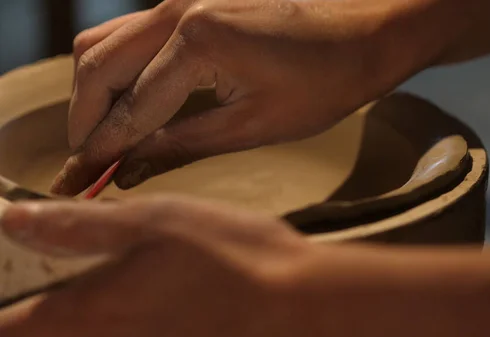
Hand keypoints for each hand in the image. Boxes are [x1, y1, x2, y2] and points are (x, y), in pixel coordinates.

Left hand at [0, 196, 308, 336]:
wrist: (294, 303)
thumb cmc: (228, 256)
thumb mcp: (154, 221)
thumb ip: (80, 225)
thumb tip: (14, 219)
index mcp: (91, 309)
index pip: (10, 325)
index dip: (0, 304)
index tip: (6, 278)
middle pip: (42, 334)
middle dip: (30, 308)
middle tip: (37, 271)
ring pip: (81, 334)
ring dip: (68, 314)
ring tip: (77, 279)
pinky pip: (118, 334)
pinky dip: (108, 319)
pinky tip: (130, 291)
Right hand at [52, 0, 453, 194]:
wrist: (367, 31)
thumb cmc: (326, 81)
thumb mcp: (254, 125)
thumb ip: (182, 144)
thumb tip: (129, 168)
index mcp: (196, 41)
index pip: (128, 108)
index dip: (100, 151)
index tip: (78, 183)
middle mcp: (177, 9)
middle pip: (97, 65)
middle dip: (83, 120)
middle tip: (82, 164)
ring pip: (107, 43)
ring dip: (96, 91)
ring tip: (103, 137)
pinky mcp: (192, 1)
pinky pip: (135, 35)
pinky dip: (121, 71)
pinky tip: (132, 103)